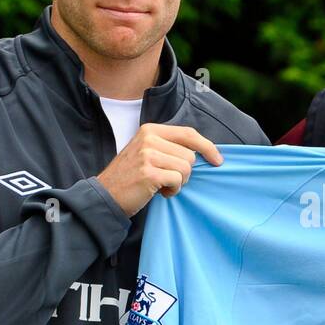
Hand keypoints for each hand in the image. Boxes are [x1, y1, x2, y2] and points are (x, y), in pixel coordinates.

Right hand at [97, 123, 222, 216]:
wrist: (107, 195)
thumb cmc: (131, 176)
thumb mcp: (147, 152)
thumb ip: (170, 147)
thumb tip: (203, 153)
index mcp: (151, 130)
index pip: (189, 134)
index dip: (207, 147)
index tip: (218, 160)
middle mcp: (149, 138)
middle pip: (190, 156)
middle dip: (184, 172)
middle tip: (167, 179)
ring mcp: (148, 154)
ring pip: (186, 169)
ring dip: (178, 182)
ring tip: (161, 185)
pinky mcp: (149, 172)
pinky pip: (177, 181)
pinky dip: (173, 190)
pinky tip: (159, 192)